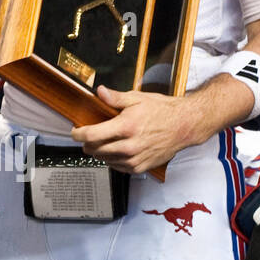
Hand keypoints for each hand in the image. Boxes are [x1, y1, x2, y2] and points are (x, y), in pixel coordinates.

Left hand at [72, 86, 199, 173]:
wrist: (184, 126)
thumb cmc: (162, 111)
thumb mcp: (137, 99)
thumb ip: (115, 98)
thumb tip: (99, 92)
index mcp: (126, 126)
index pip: (92, 135)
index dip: (78, 134)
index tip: (75, 131)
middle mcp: (129, 145)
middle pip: (94, 149)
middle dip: (87, 142)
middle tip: (88, 136)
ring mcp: (134, 159)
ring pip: (104, 159)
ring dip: (99, 151)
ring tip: (103, 141)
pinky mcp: (139, 167)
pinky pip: (116, 167)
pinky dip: (111, 159)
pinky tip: (115, 150)